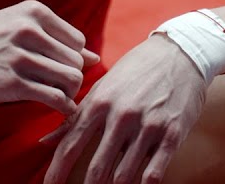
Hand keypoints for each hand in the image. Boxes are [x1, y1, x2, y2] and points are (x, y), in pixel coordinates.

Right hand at [0, 0, 99, 114]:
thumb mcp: (18, 25)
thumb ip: (55, 39)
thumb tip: (93, 57)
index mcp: (34, 12)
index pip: (77, 41)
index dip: (74, 59)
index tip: (61, 69)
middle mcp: (29, 30)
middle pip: (76, 61)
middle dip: (73, 78)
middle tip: (60, 87)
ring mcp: (20, 57)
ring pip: (70, 79)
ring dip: (69, 93)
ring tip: (58, 97)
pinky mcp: (12, 83)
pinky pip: (54, 97)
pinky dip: (64, 107)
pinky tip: (60, 110)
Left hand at [43, 34, 206, 183]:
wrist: (180, 52)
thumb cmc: (136, 71)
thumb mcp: (102, 88)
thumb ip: (74, 117)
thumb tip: (44, 142)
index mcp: (99, 103)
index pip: (70, 145)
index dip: (56, 172)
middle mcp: (121, 116)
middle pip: (97, 167)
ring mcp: (148, 126)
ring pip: (124, 175)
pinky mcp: (172, 134)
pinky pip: (154, 173)